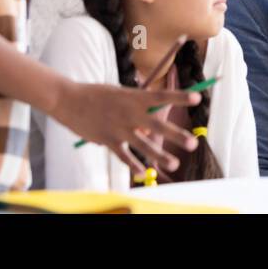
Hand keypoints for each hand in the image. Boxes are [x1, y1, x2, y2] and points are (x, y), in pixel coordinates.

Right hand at [54, 79, 202, 177]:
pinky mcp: (107, 140)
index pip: (162, 97)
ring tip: (175, 163)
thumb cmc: (99, 95)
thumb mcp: (121, 94)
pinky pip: (124, 156)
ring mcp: (119, 128)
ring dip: (160, 156)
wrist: (70, 100)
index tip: (198, 98)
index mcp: (135, 97)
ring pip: (143, 145)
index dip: (180, 97)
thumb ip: (138, 110)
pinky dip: (134, 165)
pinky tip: (143, 173)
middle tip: (193, 143)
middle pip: (158, 125)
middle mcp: (130, 113)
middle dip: (176, 135)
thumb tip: (151, 129)